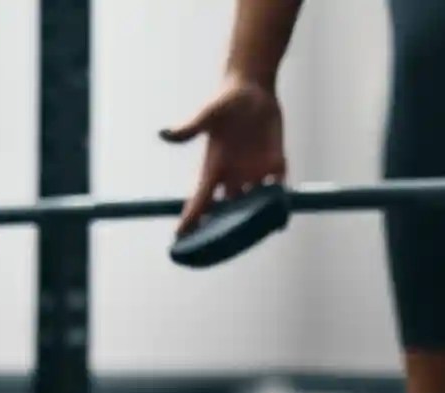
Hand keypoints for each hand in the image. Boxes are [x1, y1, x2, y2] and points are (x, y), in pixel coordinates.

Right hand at [161, 76, 286, 233]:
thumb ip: (190, 128)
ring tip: (251, 241)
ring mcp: (255, 172)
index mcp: (215, 167)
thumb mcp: (208, 114)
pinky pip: (277, 189)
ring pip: (253, 205)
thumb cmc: (226, 100)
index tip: (179, 238)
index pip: (201, 200)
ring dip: (253, 221)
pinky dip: (278, 204)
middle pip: (226, 211)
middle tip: (217, 251)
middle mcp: (234, 175)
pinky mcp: (275, 163)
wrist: (253, 89)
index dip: (190, 219)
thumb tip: (164, 134)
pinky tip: (280, 220)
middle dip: (222, 230)